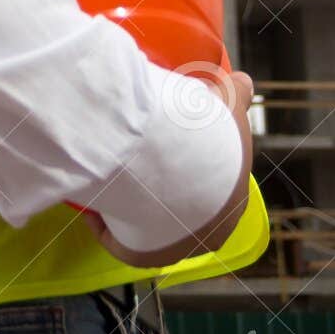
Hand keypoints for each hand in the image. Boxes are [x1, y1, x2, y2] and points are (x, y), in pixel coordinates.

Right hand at [81, 70, 256, 266]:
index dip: (195, 168)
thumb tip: (242, 79)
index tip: (170, 146)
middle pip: (178, 211)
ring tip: (113, 173)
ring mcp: (175, 249)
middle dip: (160, 187)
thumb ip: (237, 92)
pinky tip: (92, 198)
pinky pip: (118, 238)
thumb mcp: (229, 105)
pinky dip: (104, 221)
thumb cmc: (209, 138)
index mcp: (232, 205)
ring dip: (131, 203)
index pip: (216, 191)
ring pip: (147, 225)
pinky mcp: (142, 255)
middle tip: (137, 157)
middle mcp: (207, 234)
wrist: (177, 167)